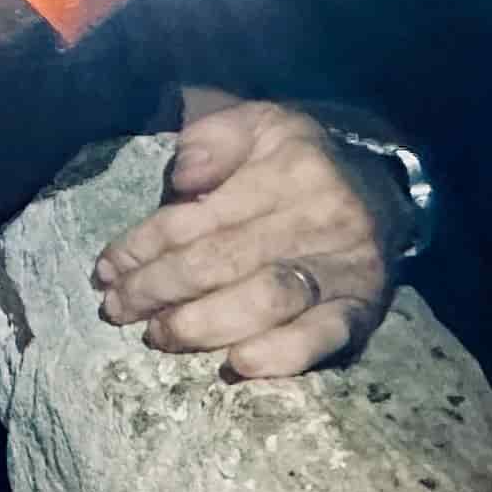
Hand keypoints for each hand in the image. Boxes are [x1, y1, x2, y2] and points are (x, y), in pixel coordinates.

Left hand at [91, 99, 405, 379]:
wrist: (384, 190)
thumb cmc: (298, 163)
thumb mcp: (258, 127)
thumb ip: (213, 139)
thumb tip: (184, 175)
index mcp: (287, 169)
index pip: (200, 216)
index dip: (144, 246)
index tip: (107, 270)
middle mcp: (319, 216)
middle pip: (223, 260)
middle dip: (159, 288)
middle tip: (118, 309)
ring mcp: (343, 266)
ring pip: (266, 299)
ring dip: (204, 323)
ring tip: (159, 335)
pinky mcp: (362, 308)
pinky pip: (324, 336)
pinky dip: (282, 355)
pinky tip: (238, 364)